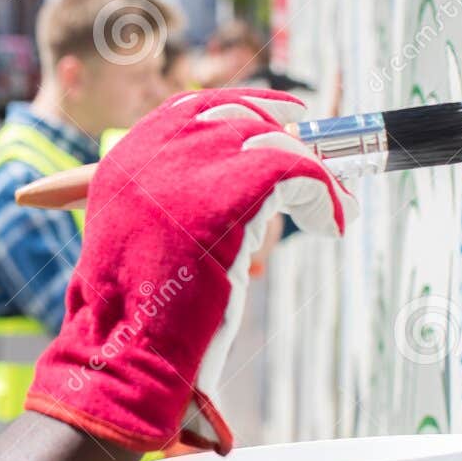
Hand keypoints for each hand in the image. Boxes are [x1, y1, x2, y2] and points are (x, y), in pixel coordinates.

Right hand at [24, 88, 353, 453]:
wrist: (128, 351)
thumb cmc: (136, 317)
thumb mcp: (140, 245)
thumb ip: (168, 206)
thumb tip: (232, 189)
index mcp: (126, 161)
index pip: (189, 110)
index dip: (242, 109)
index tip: (281, 121)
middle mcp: (153, 153)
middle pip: (237, 115)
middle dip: (284, 134)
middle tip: (317, 161)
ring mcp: (189, 168)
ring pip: (273, 144)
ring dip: (312, 174)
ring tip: (334, 209)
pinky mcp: (232, 192)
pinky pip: (299, 174)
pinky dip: (325, 198)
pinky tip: (331, 226)